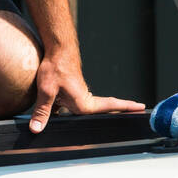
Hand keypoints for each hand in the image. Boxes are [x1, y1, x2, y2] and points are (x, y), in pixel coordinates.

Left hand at [28, 51, 145, 133]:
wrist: (56, 49)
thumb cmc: (55, 67)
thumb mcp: (46, 91)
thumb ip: (42, 111)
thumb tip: (36, 129)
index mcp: (84, 103)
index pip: (110, 107)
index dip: (125, 108)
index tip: (140, 107)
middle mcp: (84, 100)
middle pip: (105, 109)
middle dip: (119, 110)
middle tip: (137, 110)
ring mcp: (79, 95)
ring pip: (90, 108)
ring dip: (101, 110)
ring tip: (115, 113)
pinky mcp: (71, 92)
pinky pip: (77, 105)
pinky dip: (77, 110)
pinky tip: (67, 115)